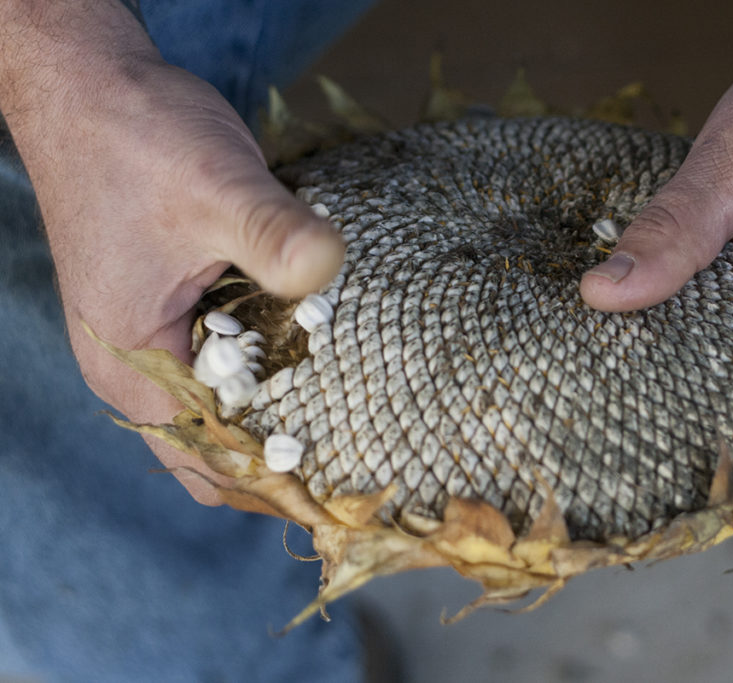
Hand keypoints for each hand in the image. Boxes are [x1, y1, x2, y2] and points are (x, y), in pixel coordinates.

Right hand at [0, 2, 344, 503]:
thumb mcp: (214, 187)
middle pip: (221, 445)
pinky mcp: (180, 306)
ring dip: (284, 405)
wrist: (94, 89)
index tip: (347, 482)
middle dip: (287, 450)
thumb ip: (272, 234)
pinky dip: (275, 363)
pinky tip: (326, 348)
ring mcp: (158, 336)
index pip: (209, 462)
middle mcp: (138, 364)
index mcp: (132, 361)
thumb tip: (328, 266)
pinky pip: (232, 360)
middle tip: (369, 444)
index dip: (275, 482)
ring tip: (360, 403)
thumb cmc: (135, 140)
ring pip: (228, 403)